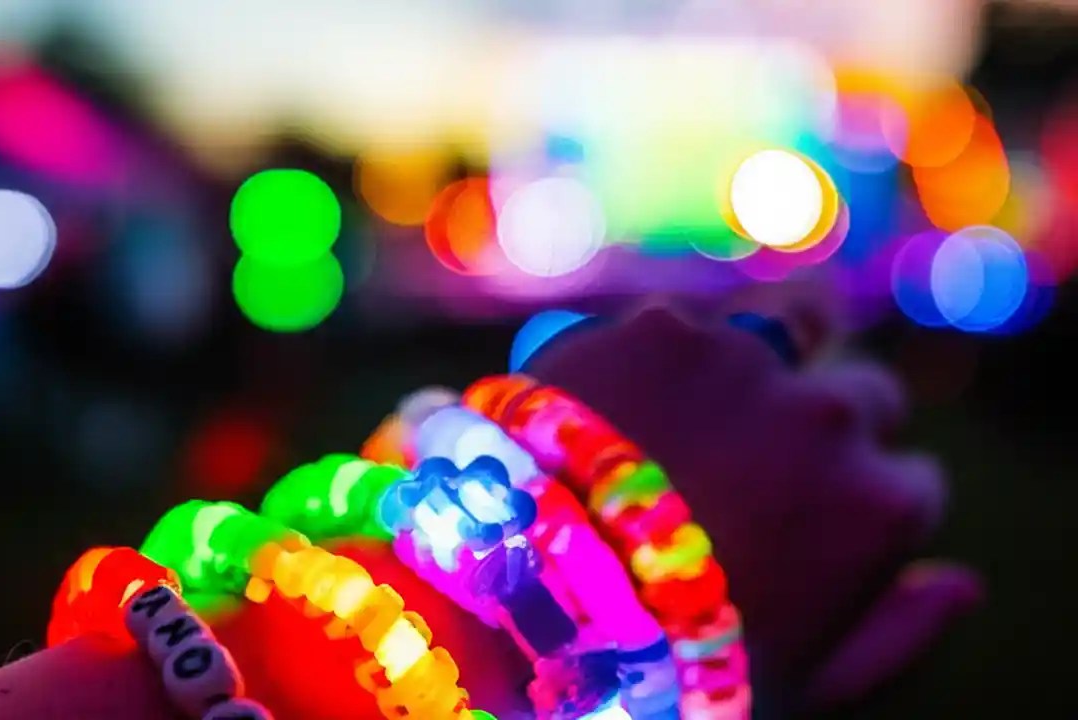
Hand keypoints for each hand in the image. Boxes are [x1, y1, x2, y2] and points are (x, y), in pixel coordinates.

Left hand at [527, 293, 981, 712]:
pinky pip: (687, 326)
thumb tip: (959, 583)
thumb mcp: (798, 683)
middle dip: (824, 428)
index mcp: (876, 507)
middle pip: (862, 395)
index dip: (863, 504)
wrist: (516, 600)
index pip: (910, 480)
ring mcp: (741, 361)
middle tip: (755, 464)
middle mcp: (824, 416)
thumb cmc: (664, 666)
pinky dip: (668, 357)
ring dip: (764, 363)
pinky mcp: (655, 327)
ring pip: (787, 332)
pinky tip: (623, 406)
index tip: (812, 524)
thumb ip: (893, 636)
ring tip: (706, 404)